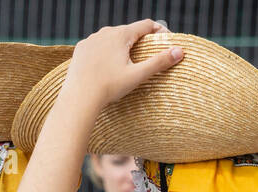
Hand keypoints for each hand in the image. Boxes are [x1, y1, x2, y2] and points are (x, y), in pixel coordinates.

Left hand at [63, 20, 183, 108]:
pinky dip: (105, 52)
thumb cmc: (108, 88)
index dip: (159, 31)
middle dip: (140, 40)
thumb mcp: (137, 75)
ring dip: (121, 45)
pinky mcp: (79, 50)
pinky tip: (107, 63)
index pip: (146, 25)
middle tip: (149, 52)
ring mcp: (90, 40)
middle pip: (128, 31)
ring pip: (111, 38)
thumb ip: (159, 62)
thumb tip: (180, 51)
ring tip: (128, 59)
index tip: (166, 41)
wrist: (78, 99)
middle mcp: (104, 32)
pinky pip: (96, 46)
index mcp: (120, 35)